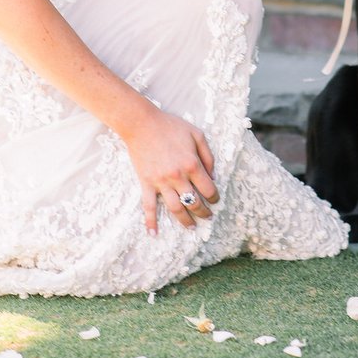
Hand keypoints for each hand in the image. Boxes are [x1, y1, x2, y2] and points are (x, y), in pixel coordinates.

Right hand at [124, 106, 218, 233]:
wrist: (142, 123)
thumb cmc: (170, 126)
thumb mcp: (196, 134)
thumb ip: (208, 155)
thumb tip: (213, 176)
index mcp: (192, 164)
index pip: (208, 189)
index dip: (214, 197)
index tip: (215, 200)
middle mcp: (178, 176)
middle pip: (194, 202)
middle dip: (203, 212)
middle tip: (207, 217)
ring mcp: (161, 182)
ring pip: (175, 208)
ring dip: (185, 221)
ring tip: (191, 227)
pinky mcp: (146, 183)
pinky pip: (148, 206)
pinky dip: (150, 221)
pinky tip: (153, 233)